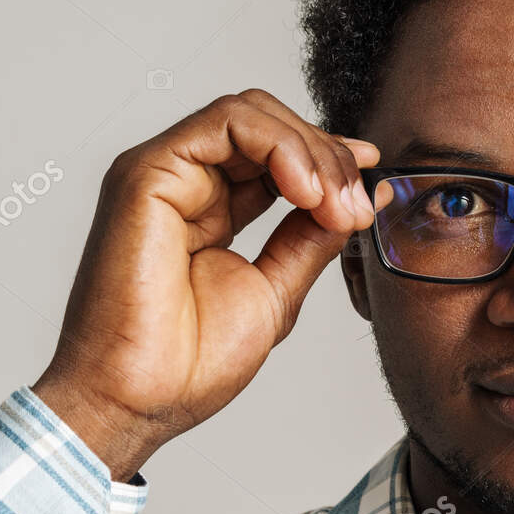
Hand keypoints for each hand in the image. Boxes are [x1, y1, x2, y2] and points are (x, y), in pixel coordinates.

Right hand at [32, 89, 381, 481]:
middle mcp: (184, 182)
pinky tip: (307, 193)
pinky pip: (225, 123)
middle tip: (356, 208)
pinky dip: (281, 147)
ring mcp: (163, 173)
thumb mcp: (277, 288)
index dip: (329, 156)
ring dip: (310, 151)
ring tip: (335, 205)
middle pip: (268, 124)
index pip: (276, 153)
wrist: (142, 400)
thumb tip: (364, 196)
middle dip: (327, 157)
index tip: (371, 179)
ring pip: (250, 113)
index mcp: (212, 207)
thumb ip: (313, 237)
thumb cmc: (192, 361)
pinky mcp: (147, 173)